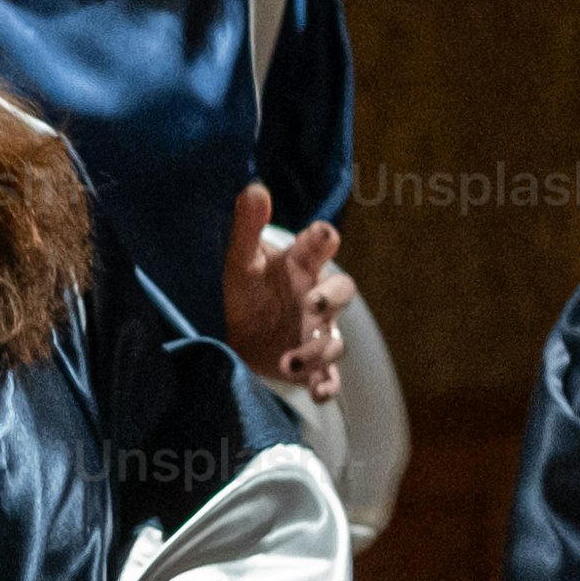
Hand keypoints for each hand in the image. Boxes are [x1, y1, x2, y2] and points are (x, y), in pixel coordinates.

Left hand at [218, 183, 349, 400]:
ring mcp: (317, 332)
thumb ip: (246, 227)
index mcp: (300, 266)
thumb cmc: (245, 290)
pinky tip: (317, 393)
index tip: (320, 235)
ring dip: (318, 350)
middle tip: (311, 302)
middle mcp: (315, 298)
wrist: (238, 335)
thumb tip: (254, 187)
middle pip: (342, 291)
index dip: (323, 240)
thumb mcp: (239, 260)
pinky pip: (329, 377)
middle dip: (331, 296)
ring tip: (290, 358)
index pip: (320, 246)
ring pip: (334, 340)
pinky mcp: (310, 365)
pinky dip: (326, 385)